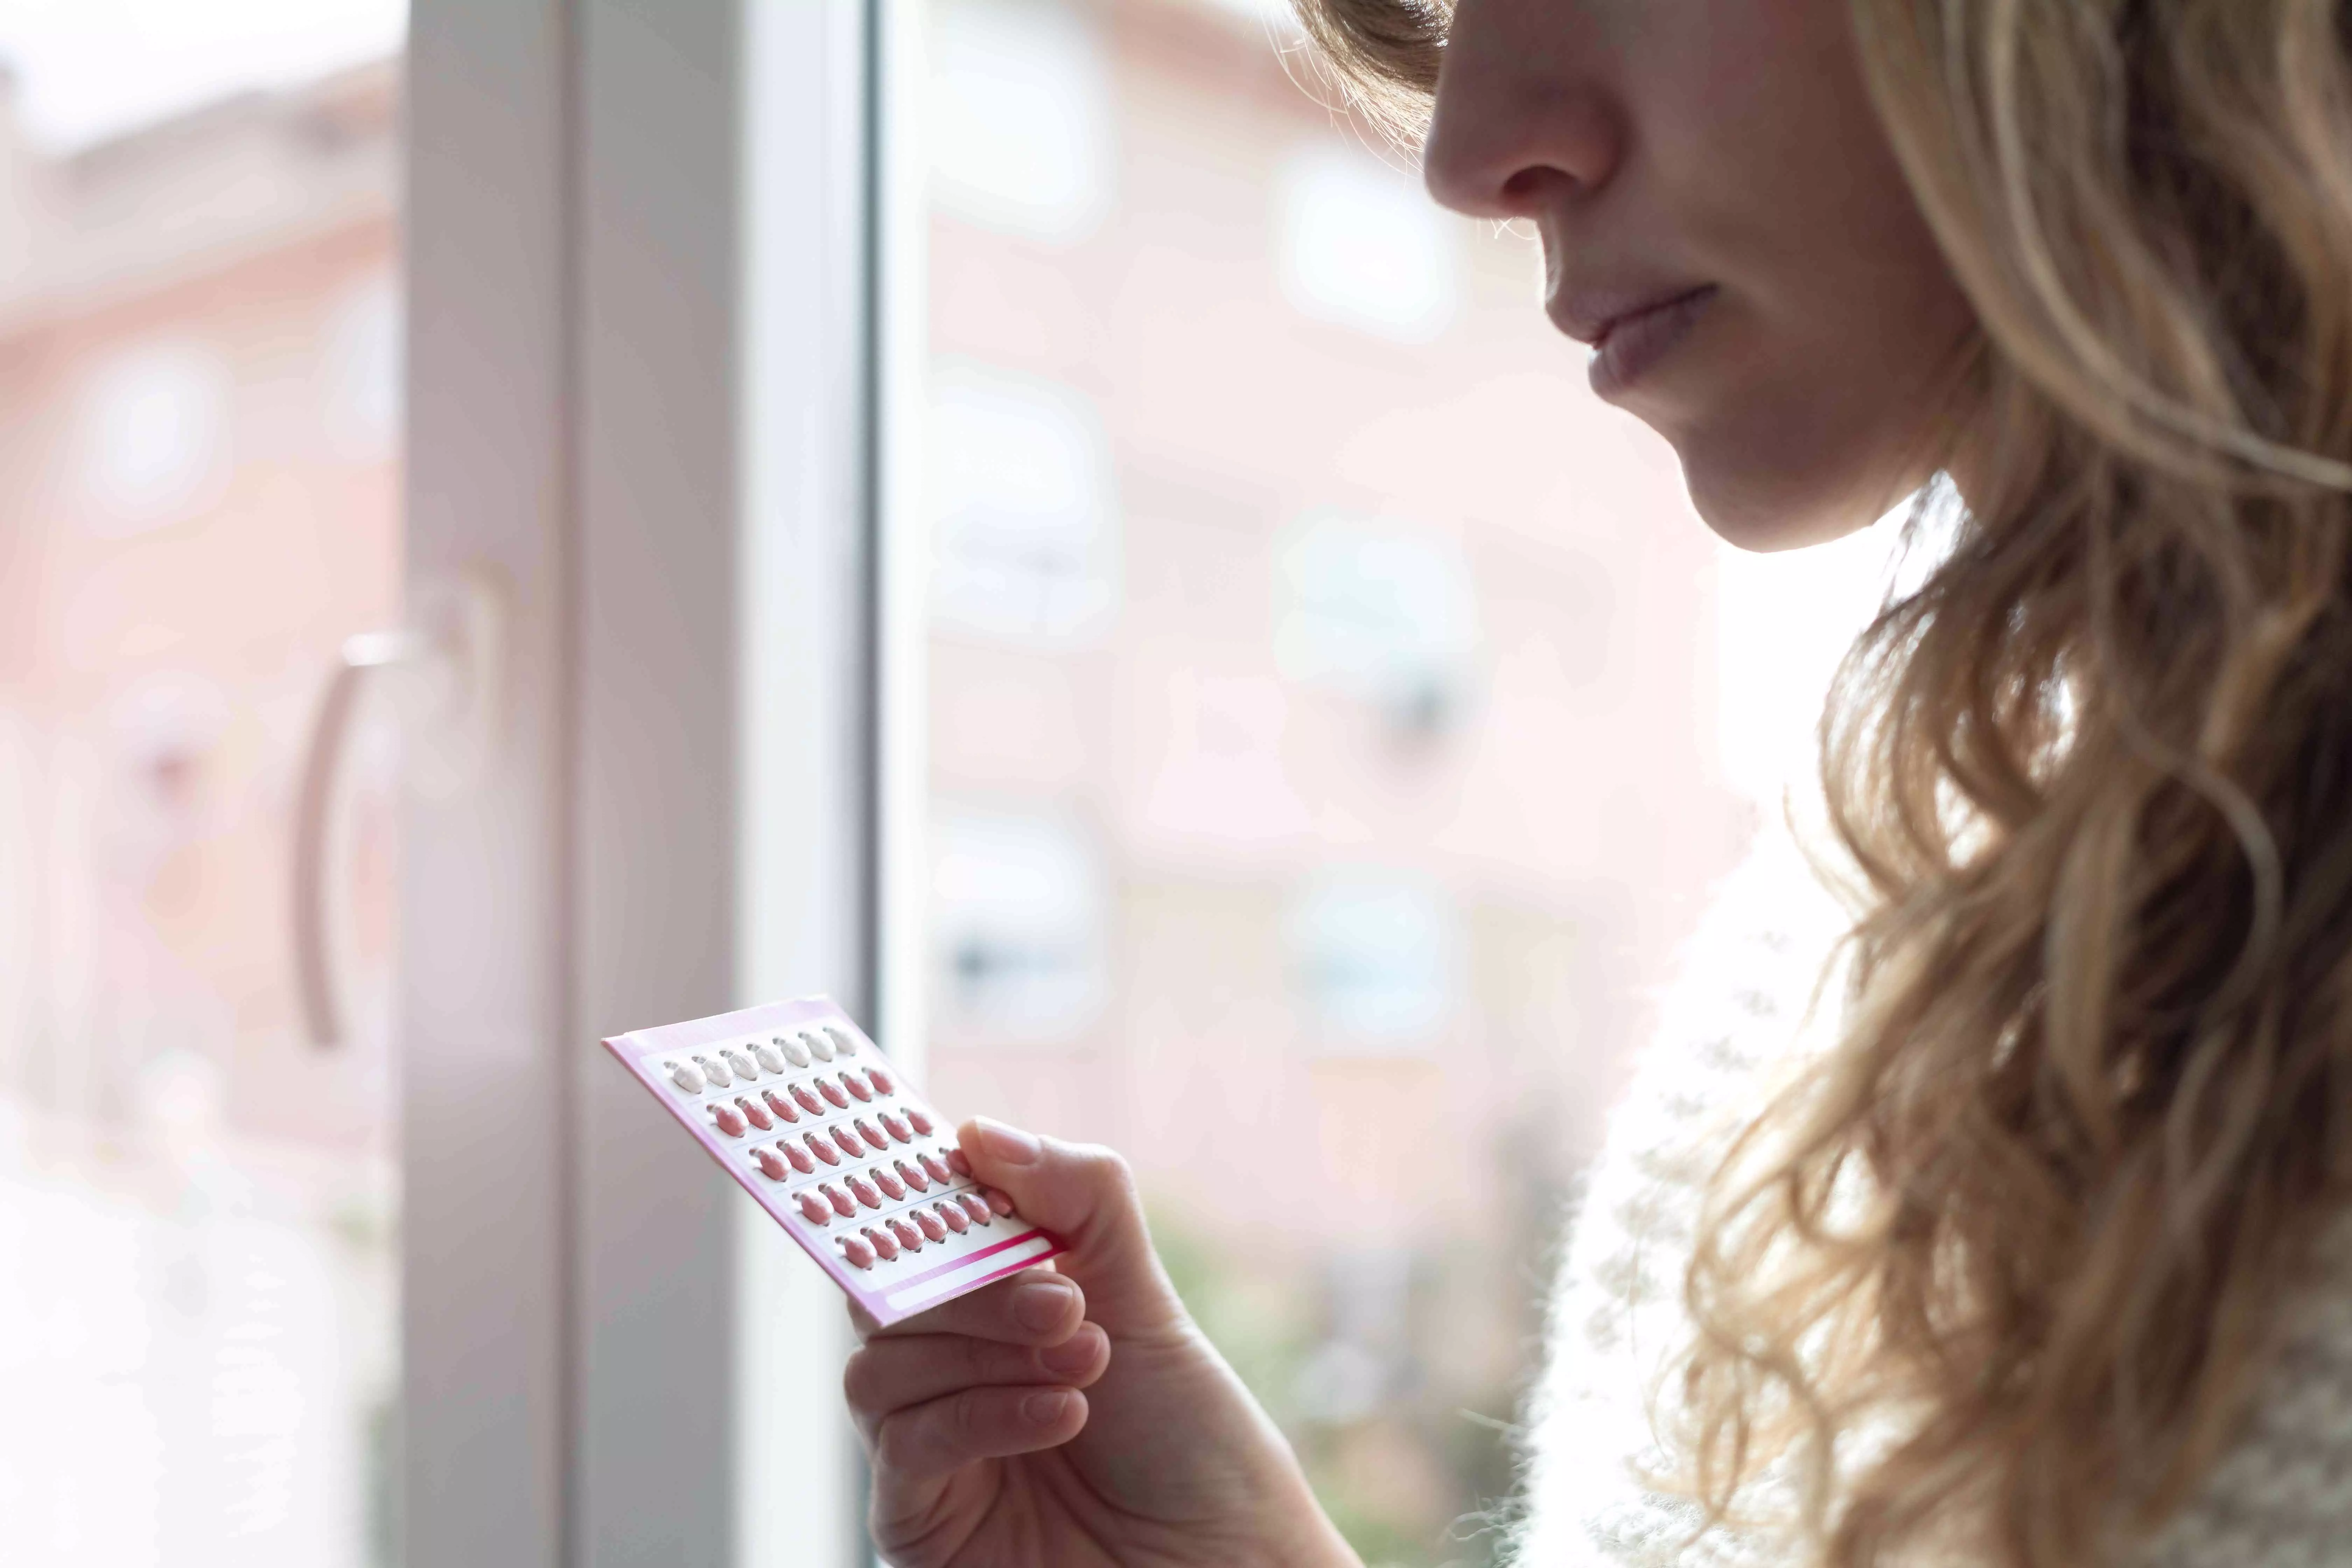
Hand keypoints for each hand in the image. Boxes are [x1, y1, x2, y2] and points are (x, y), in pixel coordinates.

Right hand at [844, 1118, 1359, 1567]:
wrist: (1222, 1559)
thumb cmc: (1189, 1438)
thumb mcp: (1146, 1292)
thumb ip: (1075, 1196)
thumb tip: (976, 1132)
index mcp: (988, 1304)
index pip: (915, 1229)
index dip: (916, 1191)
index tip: (953, 1164)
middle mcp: (948, 1368)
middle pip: (887, 1290)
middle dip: (976, 1283)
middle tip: (1065, 1299)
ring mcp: (926, 1444)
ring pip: (882, 1361)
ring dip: (988, 1349)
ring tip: (1082, 1361)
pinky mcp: (916, 1515)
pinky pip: (904, 1440)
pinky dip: (981, 1412)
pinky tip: (1059, 1414)